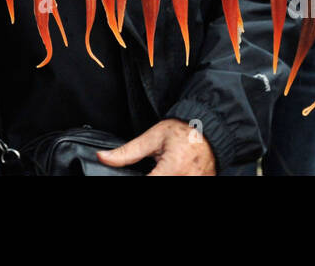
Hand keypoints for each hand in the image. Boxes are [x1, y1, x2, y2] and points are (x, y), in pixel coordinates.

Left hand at [95, 119, 216, 175]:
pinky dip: (173, 178)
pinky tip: (170, 172)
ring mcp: (196, 183)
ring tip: (160, 169)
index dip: (136, 180)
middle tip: (152, 168)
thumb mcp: (152, 138)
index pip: (148, 183)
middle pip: (160, 185)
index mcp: (172, 169)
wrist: (210, 128)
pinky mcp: (204, 184)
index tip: (131, 175)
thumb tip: (103, 157)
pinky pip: (185, 186)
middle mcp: (187, 179)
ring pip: (171, 187)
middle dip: (151, 177)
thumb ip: (127, 152)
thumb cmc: (183, 130)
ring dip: (162, 177)